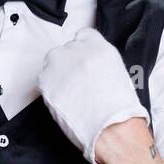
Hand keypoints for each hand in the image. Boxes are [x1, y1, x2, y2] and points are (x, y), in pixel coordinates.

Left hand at [37, 27, 148, 163]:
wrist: (110, 128)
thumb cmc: (119, 108)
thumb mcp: (117, 72)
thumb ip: (99, 61)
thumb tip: (88, 65)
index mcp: (99, 46)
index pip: (83, 36)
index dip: (82, 52)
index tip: (83, 63)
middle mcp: (77, 50)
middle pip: (65, 50)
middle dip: (69, 64)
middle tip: (77, 83)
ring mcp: (59, 64)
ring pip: (52, 63)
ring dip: (58, 75)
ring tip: (71, 95)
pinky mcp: (45, 81)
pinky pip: (44, 79)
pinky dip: (51, 88)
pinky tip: (64, 101)